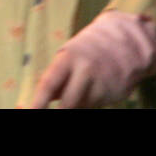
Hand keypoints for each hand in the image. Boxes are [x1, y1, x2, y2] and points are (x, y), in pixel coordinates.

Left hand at [29, 11, 155, 108]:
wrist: (126, 43)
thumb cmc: (88, 51)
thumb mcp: (68, 57)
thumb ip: (56, 78)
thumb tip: (42, 100)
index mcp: (68, 58)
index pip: (49, 84)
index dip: (38, 102)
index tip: (30, 111)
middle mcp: (85, 71)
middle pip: (68, 103)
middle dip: (60, 112)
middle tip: (53, 111)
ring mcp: (101, 85)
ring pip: (82, 106)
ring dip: (77, 104)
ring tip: (82, 87)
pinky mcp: (115, 95)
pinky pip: (96, 105)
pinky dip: (91, 102)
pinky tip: (95, 89)